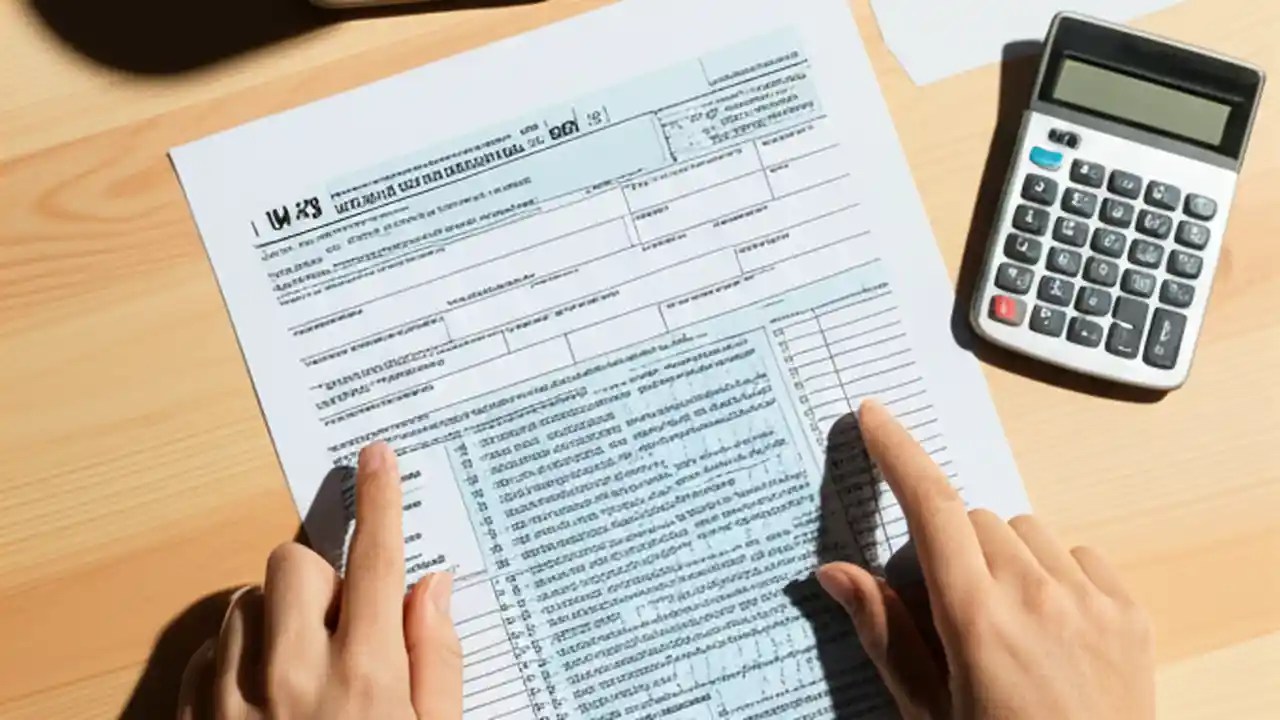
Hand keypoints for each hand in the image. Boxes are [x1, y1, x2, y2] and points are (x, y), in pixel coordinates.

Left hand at [177, 442, 462, 718]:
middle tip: (342, 626)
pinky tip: (264, 700)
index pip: (375, 562)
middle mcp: (295, 675)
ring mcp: (235, 698)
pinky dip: (236, 663)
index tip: (376, 459)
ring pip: (244, 604)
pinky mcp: (194, 717)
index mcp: (366, 675)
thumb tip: (432, 588)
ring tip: (302, 673)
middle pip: (292, 563)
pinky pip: (208, 654)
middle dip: (318, 580)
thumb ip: (437, 663)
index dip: (379, 503)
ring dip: (275, 622)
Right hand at [818, 401, 1154, 719]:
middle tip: (951, 611)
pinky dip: (1053, 575)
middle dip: (951, 548)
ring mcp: (1089, 599)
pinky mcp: (1128, 609)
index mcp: (975, 618)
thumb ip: (884, 632)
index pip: (929, 507)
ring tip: (1007, 623)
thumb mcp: (927, 710)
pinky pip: (1075, 554)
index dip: (898, 453)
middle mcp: (1035, 594)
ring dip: (1003, 558)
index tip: (874, 416)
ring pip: (1022, 531)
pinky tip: (1050, 627)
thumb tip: (834, 572)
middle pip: (972, 520)